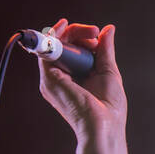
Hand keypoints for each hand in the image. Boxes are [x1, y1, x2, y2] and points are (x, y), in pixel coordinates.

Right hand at [36, 18, 127, 153]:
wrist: (104, 125)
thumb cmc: (109, 108)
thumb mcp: (108, 71)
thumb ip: (105, 50)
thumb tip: (107, 29)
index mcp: (75, 76)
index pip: (71, 49)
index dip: (82, 37)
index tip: (96, 35)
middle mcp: (61, 77)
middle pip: (62, 44)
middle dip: (78, 32)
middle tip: (93, 32)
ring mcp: (53, 78)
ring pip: (53, 43)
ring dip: (70, 32)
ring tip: (89, 33)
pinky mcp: (49, 78)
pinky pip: (45, 50)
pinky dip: (54, 36)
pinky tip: (65, 28)